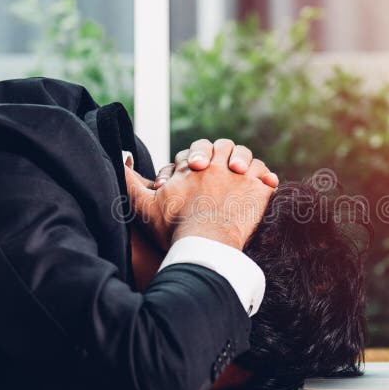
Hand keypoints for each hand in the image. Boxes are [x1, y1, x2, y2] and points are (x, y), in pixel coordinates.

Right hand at [125, 139, 274, 250]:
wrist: (205, 243)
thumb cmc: (174, 227)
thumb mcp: (144, 205)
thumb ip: (131, 183)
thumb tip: (121, 161)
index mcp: (192, 166)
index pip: (198, 151)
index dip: (198, 158)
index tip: (197, 170)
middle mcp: (217, 165)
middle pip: (223, 146)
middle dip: (223, 153)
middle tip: (223, 169)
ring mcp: (240, 176)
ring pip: (247, 156)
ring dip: (246, 162)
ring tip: (243, 174)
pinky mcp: (258, 190)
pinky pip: (267, 176)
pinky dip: (267, 178)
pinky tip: (266, 184)